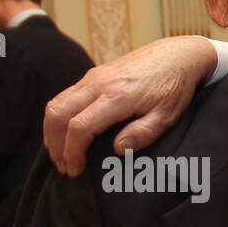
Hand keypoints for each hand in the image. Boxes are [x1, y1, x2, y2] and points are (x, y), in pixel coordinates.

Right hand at [43, 35, 218, 175]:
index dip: (72, 152)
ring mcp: (92, 77)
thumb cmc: (174, 88)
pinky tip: (64, 133)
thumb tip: (117, 149)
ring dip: (51, 131)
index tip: (75, 170)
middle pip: (58, 114)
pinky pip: (64, 96)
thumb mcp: (166, 116)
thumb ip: (142, 134)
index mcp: (117, 96)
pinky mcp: (92, 75)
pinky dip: (57, 117)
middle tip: (63, 167)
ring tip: (59, 154)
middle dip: (55, 144)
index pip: (80, 126)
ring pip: (56, 103)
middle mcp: (98, 84)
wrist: (176, 56)